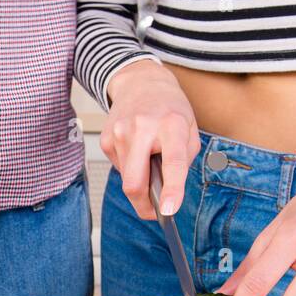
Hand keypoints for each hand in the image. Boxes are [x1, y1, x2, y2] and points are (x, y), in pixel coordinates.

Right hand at [102, 59, 199, 218]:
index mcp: (171, 125)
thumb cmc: (169, 109)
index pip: (172, 162)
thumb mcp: (189, 129)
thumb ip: (182, 161)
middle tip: (155, 212)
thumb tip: (165, 192)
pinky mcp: (106, 139)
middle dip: (143, 206)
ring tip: (148, 159)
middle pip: (134, 183)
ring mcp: (119, 133)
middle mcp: (142, 128)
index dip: (171, 190)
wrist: (141, 83)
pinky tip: (136, 150)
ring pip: (126, 179)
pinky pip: (119, 168)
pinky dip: (130, 167)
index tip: (168, 211)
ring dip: (139, 181)